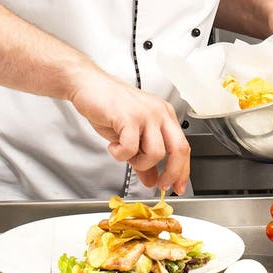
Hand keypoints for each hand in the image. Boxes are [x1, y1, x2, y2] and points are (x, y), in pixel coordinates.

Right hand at [67, 73, 189, 194]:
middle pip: (179, 149)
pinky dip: (120, 154)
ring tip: (125, 154)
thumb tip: (152, 179)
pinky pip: (131, 148)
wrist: (90, 85)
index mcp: (164, 115)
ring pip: (156, 153)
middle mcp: (159, 112)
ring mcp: (146, 114)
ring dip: (139, 162)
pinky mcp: (129, 117)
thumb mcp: (131, 135)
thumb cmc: (109, 106)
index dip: (183, 170)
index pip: (183, 146)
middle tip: (160, 184)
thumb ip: (143, 157)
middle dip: (171, 173)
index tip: (178, 187)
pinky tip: (113, 146)